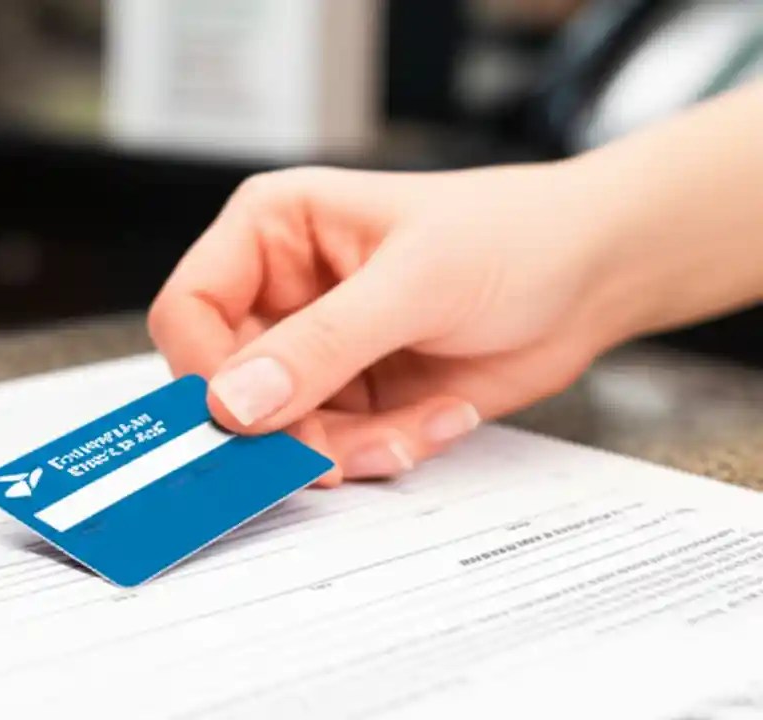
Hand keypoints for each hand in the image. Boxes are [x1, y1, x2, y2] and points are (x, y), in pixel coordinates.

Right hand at [149, 162, 636, 482]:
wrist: (593, 274)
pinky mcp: (353, 395)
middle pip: (226, 385)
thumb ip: (321, 345)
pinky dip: (381, 451)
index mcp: (271, 231)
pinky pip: (334, 449)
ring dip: (344, 448)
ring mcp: (316, 349)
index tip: (246, 421)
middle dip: (283, 428)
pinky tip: (440, 416)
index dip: (205, 371)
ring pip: (279, 432)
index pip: (189, 310)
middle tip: (331, 455)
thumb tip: (233, 404)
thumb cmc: (511, 236)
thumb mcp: (414, 283)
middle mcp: (280, 292)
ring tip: (415, 427)